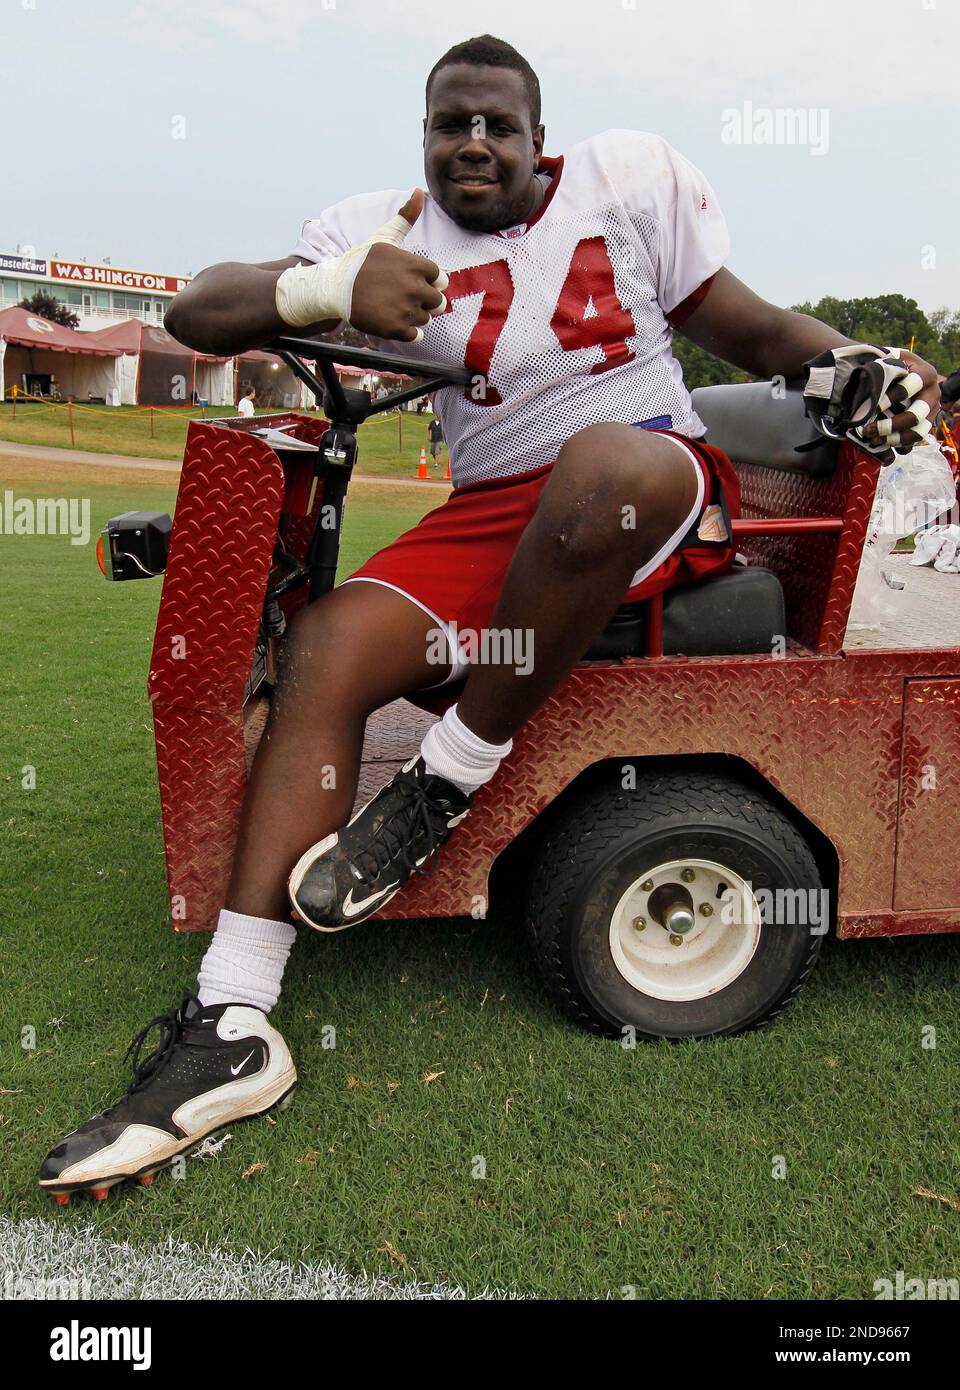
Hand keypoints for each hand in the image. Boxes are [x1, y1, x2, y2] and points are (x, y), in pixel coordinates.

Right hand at [349, 189, 448, 342]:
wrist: (335, 287)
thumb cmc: (363, 261)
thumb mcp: (385, 237)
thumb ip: (406, 217)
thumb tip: (420, 191)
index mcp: (416, 265)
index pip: (440, 278)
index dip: (428, 281)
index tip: (411, 280)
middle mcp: (413, 288)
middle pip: (437, 301)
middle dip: (424, 300)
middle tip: (403, 296)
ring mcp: (405, 309)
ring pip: (426, 318)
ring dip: (415, 315)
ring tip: (394, 306)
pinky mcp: (396, 329)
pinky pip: (416, 335)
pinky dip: (408, 331)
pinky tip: (393, 320)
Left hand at [859, 349, 939, 453]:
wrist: (902, 375)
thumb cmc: (893, 366)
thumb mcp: (889, 360)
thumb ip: (882, 368)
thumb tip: (867, 382)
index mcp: (926, 374)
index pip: (912, 385)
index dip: (892, 397)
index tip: (873, 407)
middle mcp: (933, 394)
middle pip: (916, 416)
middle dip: (891, 425)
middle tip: (868, 430)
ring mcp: (931, 412)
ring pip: (918, 432)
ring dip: (894, 439)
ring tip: (873, 439)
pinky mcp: (924, 425)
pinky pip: (914, 441)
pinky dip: (896, 445)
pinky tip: (879, 442)